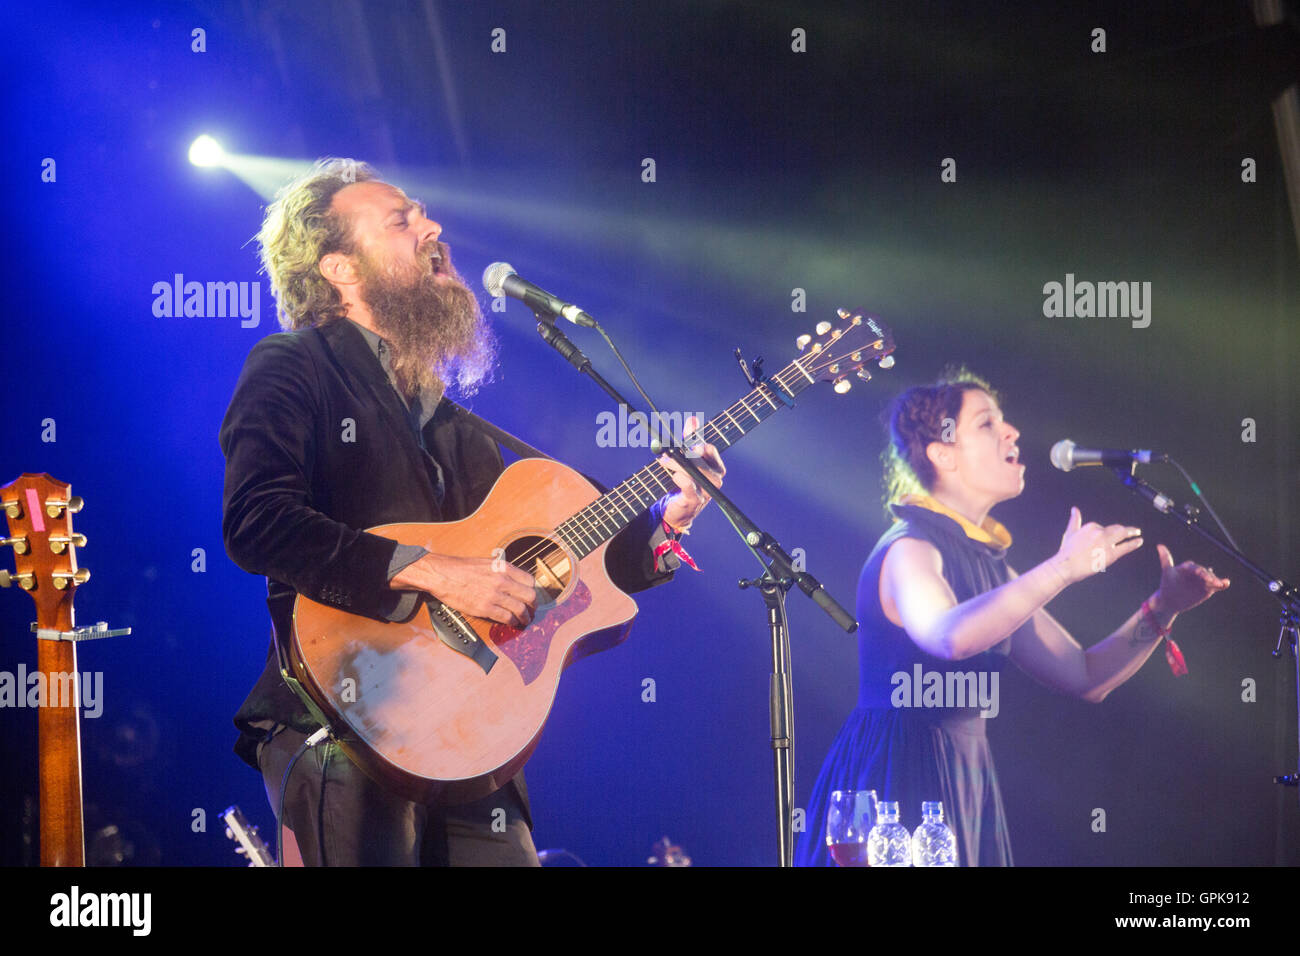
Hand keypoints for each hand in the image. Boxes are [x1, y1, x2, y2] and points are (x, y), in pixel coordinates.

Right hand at [390, 552, 536, 627]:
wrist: (442, 575)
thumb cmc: (461, 568)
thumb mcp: (487, 562)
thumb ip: (502, 571)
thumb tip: (514, 580)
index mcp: (504, 568)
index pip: (530, 581)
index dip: (533, 591)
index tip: (531, 597)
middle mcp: (502, 581)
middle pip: (530, 596)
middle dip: (533, 606)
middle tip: (532, 610)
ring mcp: (494, 595)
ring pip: (520, 609)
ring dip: (525, 617)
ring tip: (524, 620)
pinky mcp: (485, 608)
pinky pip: (506, 618)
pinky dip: (512, 622)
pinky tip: (512, 623)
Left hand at [660, 417, 724, 530]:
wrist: (677, 510)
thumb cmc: (683, 481)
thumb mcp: (687, 459)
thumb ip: (691, 440)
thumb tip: (693, 419)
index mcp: (716, 467)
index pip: (710, 450)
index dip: (698, 444)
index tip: (686, 444)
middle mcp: (715, 479)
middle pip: (702, 460)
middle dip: (684, 454)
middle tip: (668, 452)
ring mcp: (707, 492)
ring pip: (695, 472)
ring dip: (678, 465)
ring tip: (664, 462)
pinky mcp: (694, 501)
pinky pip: (690, 487)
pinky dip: (681, 479)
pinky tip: (674, 476)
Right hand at [1052, 506, 1143, 584]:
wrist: (1067, 565)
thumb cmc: (1067, 552)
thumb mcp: (1070, 532)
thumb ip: (1075, 520)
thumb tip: (1075, 509)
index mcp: (1091, 526)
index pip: (1103, 527)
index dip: (1106, 532)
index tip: (1108, 536)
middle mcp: (1100, 532)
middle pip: (1116, 528)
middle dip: (1125, 530)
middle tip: (1133, 530)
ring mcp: (1106, 543)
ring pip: (1123, 535)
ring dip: (1132, 532)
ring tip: (1137, 533)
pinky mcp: (1111, 554)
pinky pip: (1125, 547)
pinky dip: (1133, 543)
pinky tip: (1138, 541)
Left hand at [1152, 544, 1229, 616]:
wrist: (1171, 601)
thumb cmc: (1167, 585)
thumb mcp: (1166, 573)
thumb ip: (1166, 559)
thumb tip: (1159, 545)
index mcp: (1187, 567)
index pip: (1195, 568)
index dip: (1199, 571)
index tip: (1202, 574)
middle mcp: (1197, 572)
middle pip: (1205, 573)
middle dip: (1209, 577)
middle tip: (1212, 581)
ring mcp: (1203, 580)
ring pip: (1212, 579)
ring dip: (1217, 580)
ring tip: (1221, 584)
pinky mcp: (1208, 588)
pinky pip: (1216, 585)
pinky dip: (1222, 584)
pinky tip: (1226, 583)